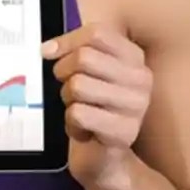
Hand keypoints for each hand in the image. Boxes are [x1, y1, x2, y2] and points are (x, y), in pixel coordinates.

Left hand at [43, 23, 152, 187]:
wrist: (104, 156)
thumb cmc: (91, 107)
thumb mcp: (85, 72)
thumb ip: (73, 51)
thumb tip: (48, 48)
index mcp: (134, 58)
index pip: (97, 33)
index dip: (67, 42)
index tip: (51, 54)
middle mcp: (141, 79)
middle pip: (84, 57)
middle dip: (64, 73)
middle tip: (71, 91)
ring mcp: (136, 106)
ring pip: (78, 85)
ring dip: (67, 100)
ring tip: (80, 110)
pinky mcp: (123, 131)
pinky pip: (78, 113)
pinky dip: (70, 123)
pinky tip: (83, 129)